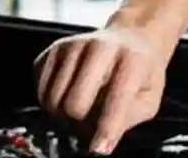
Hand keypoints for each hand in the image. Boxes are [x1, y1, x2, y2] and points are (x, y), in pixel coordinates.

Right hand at [34, 25, 170, 153]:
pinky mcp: (53, 50)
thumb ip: (128, 119)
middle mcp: (101, 46)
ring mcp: (73, 45)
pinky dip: (51, 102)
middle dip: (79, 123)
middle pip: (74, 104)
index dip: (106, 127)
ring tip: (82, 107)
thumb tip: (100, 145)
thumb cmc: (139, 73)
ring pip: (53, 100)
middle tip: (90, 121)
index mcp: (132, 58)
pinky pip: (39, 91)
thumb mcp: (148, 97)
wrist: (130, 40)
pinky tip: (69, 94)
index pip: (116, 98)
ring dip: (63, 115)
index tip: (98, 148)